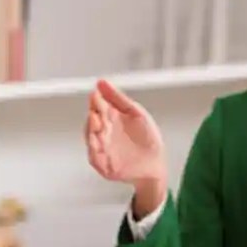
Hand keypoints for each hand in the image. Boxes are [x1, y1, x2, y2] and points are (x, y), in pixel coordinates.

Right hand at [85, 80, 167, 216]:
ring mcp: (102, 148)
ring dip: (91, 129)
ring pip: (91, 138)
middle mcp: (104, 132)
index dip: (96, 101)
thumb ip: (119, 98)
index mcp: (111, 119)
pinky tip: (95, 140)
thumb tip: (102, 83)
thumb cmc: (148, 139)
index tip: (96, 94)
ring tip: (95, 119)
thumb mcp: (136, 113)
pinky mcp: (103, 164)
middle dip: (94, 114)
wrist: (155, 163)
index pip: (99, 107)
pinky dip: (93, 149)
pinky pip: (94, 156)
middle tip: (96, 106)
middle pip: (93, 122)